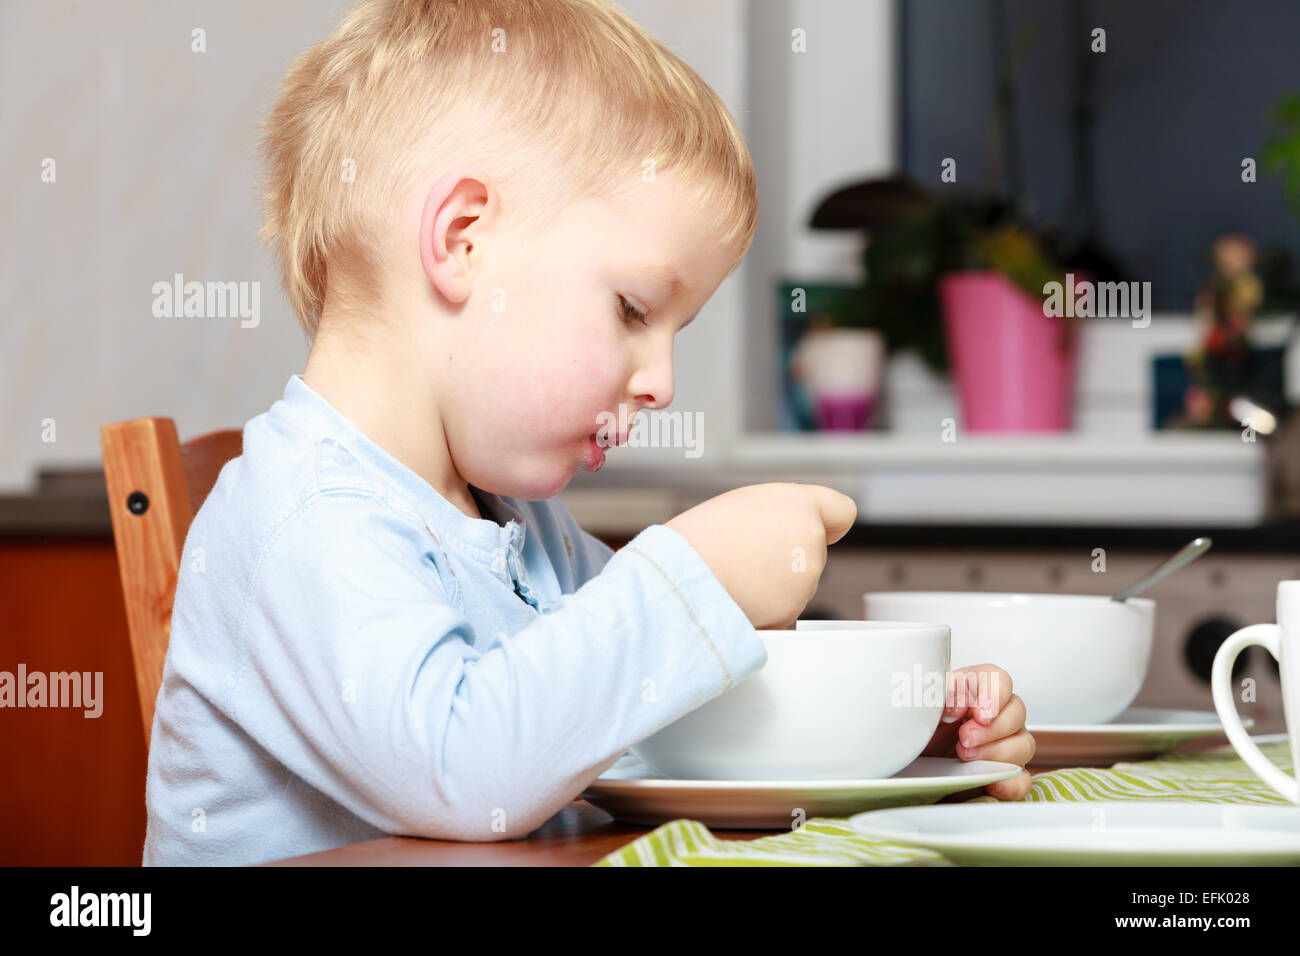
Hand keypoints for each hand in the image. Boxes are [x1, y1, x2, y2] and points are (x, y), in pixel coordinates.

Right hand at [664, 483, 856, 629]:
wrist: (674, 579)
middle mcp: (808, 539)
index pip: (841, 511)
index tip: (821, 532)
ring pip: (797, 587)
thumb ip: (776, 516)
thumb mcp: (740, 507)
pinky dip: (766, 616)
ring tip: (733, 578)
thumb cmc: (693, 541)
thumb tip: (787, 538)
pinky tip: (737, 602)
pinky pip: (784, 616)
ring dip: (774, 589)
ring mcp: (805, 579)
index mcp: (796, 503)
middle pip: (811, 554)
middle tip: (743, 560)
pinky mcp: (793, 613)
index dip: (828, 524)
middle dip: (786, 561)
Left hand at [922, 664, 1035, 799]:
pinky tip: (994, 783)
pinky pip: (1022, 780)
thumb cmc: (914, 733)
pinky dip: (1011, 782)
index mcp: (973, 692)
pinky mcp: (1003, 776)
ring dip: (997, 752)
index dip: (993, 694)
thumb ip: (933, 695)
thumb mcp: (917, 709)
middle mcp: (994, 716)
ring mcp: (1003, 746)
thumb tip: (948, 697)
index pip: (998, 679)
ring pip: (1023, 743)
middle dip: (992, 727)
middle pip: (1017, 710)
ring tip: (965, 756)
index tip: (977, 712)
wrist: (906, 768)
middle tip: (965, 737)